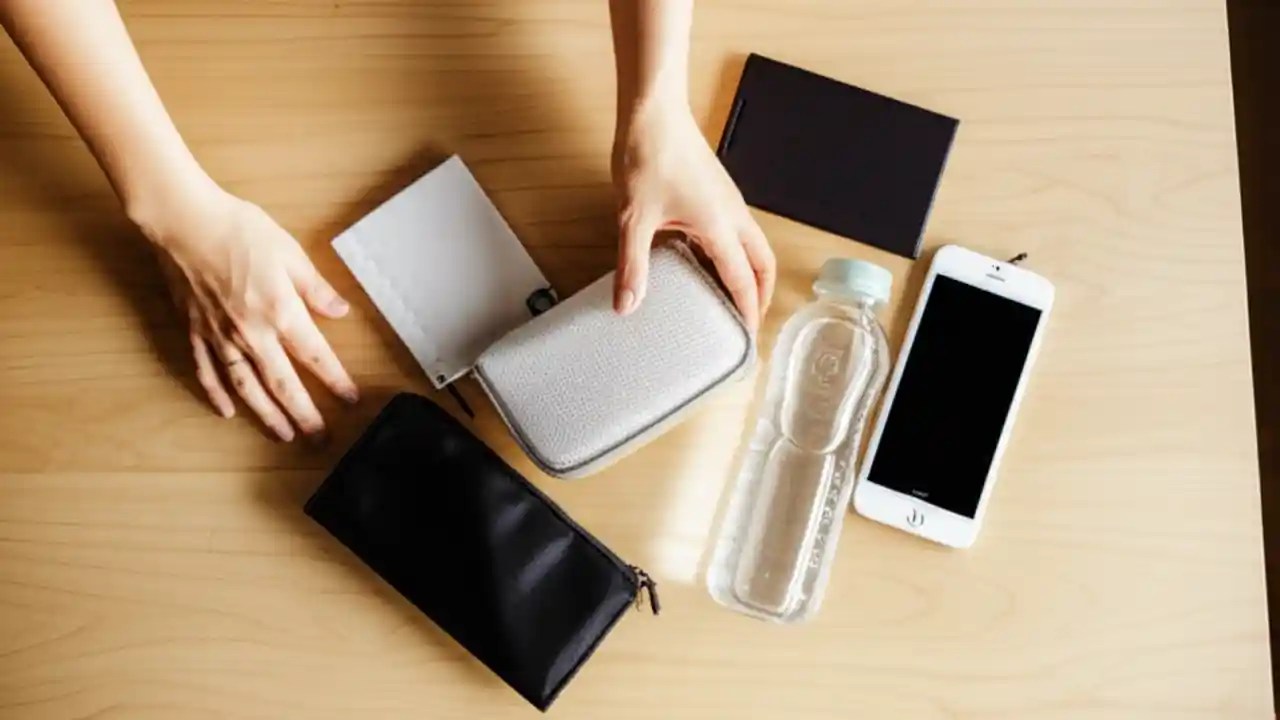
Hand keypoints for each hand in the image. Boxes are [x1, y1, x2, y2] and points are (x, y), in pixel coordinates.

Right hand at [142, 187, 357, 441]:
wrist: (182, 220)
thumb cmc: (238, 230)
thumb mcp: (290, 253)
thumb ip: (315, 288)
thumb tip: (341, 311)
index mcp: (281, 312)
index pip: (316, 356)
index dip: (336, 381)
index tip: (351, 400)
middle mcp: (251, 333)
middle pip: (282, 384)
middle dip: (304, 415)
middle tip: (320, 438)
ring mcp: (219, 335)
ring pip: (246, 387)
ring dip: (266, 415)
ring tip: (283, 435)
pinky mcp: (194, 330)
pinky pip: (207, 372)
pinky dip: (217, 395)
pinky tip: (228, 412)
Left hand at [612, 104, 775, 332]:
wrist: (654, 110)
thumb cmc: (650, 155)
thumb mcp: (634, 218)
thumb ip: (632, 265)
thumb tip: (627, 303)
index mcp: (721, 226)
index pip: (743, 280)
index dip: (748, 311)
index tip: (747, 336)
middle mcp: (733, 214)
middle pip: (763, 263)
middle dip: (762, 294)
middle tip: (749, 319)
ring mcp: (728, 200)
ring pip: (753, 245)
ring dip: (750, 272)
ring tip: (733, 295)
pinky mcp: (717, 190)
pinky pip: (737, 229)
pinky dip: (735, 252)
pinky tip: (709, 259)